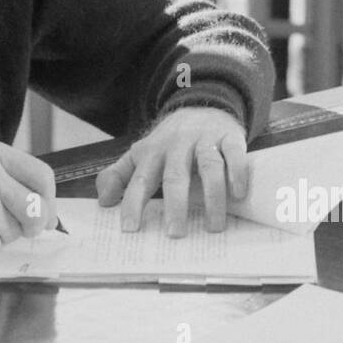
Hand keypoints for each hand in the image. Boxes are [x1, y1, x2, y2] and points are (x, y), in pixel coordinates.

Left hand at [95, 108, 249, 236]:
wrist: (201, 108)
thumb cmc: (169, 143)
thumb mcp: (140, 155)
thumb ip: (119, 176)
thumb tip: (103, 201)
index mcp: (152, 153)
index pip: (140, 180)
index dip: (133, 204)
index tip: (130, 229)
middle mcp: (177, 146)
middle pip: (175, 176)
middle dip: (174, 206)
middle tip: (175, 233)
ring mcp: (204, 140)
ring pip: (208, 166)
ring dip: (212, 197)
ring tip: (214, 226)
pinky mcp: (229, 137)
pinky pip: (234, 153)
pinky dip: (237, 173)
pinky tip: (238, 194)